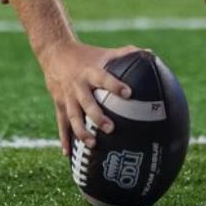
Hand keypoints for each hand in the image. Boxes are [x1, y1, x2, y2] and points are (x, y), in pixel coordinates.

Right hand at [39, 39, 139, 155]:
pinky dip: (64, 138)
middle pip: (87, 103)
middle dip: (98, 117)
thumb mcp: (103, 53)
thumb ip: (125, 54)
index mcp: (90, 72)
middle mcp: (78, 85)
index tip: (129, 93)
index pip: (103, 78)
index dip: (115, 85)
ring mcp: (67, 96)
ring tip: (92, 144)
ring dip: (81, 131)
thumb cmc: (85, 55)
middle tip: (111, 128)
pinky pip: (61, 123)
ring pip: (73, 116)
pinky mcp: (59, 104)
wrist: (54, 52)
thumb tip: (150, 54)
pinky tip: (68, 153)